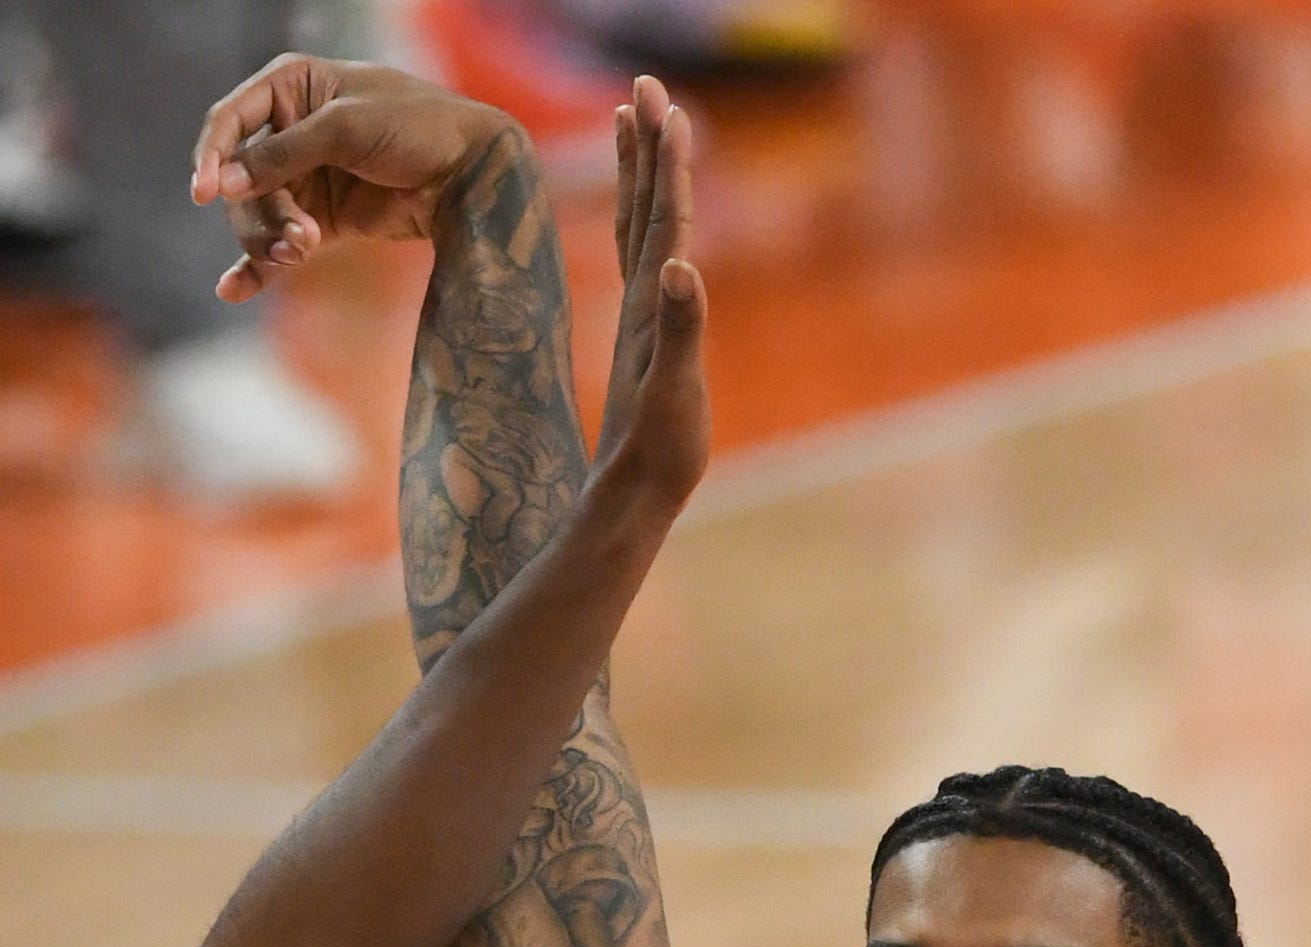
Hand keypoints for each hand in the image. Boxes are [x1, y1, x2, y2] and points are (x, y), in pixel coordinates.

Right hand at [190, 55, 514, 303]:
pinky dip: (258, 269)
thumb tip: (221, 184)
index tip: (203, 193)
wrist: (471, 173)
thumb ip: (284, 154)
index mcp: (289, 87)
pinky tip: (232, 291)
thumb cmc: (415, 128)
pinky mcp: (323, 222)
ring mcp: (305, 180)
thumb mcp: (345, 130)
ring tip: (301, 251)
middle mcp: (290, 131)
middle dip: (261, 212)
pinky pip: (278, 247)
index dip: (211, 156)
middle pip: (241, 180)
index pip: (228, 122)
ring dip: (271, 241)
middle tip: (299, 236)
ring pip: (260, 217)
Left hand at [591, 78, 709, 506]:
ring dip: (641, 173)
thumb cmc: (657, 451)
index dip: (664, 161)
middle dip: (646, 145)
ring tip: (635, 122)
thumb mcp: (674, 390)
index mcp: (651, 303)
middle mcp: (642, 300)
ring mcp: (642, 316)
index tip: (661, 104)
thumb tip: (680, 266)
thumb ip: (679, 327)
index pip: (661, 217)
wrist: (630, 494)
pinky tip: (651, 216)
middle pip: (643, 206)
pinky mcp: (646, 336)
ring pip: (638, 227)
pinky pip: (645, 261)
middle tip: (644, 86)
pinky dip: (648, 224)